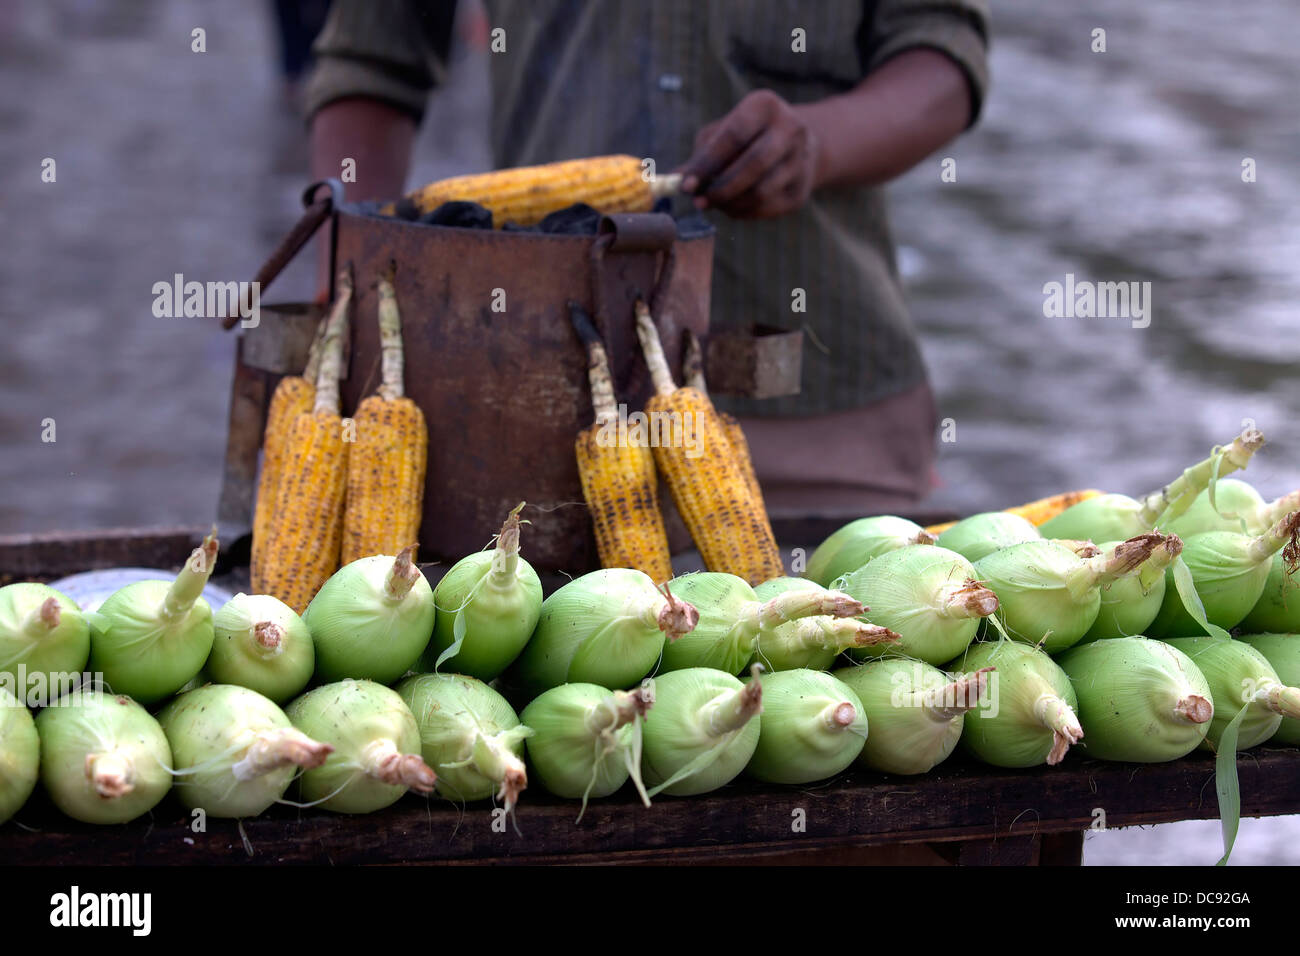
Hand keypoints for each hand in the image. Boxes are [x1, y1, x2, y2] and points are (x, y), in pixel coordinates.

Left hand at [676, 90, 820, 219]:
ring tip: (714, 203)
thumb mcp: (723, 133)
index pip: (734, 136)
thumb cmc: (748, 137)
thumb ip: (702, 155)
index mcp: (765, 106)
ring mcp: (801, 160)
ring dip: (731, 204)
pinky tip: (732, 207)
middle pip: (754, 164)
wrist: (798, 146)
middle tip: (699, 202)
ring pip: (761, 192)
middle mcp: (791, 129)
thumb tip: (676, 178)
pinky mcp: (802, 190)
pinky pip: (767, 208)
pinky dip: (743, 213)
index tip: (686, 186)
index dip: (707, 164)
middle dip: (722, 188)